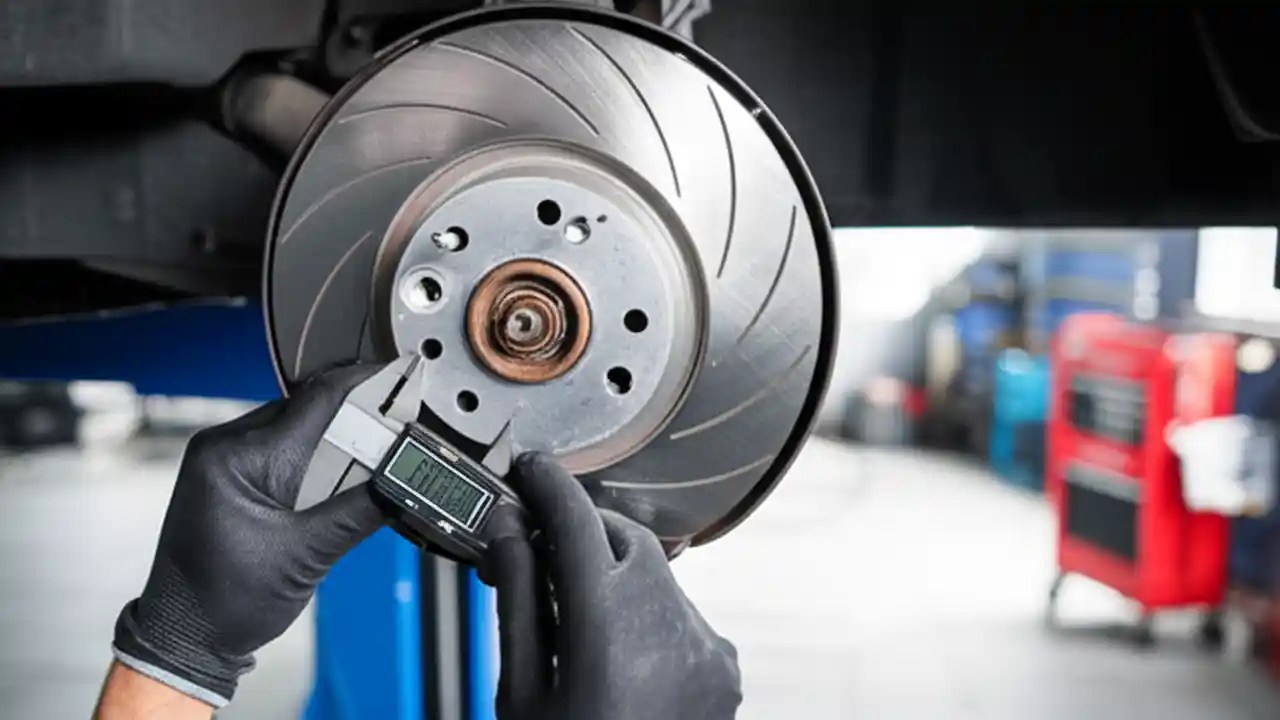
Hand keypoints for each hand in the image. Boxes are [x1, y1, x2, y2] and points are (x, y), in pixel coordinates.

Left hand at [110, 366, 386, 706]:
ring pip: (297, 428)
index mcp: (236, 456)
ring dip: (335, 441)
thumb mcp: (307, 555)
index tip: (401, 378)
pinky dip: (314, 459)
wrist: (185, 637)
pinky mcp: (229, 475)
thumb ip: (360, 510)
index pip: (315, 402)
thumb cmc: (227, 603)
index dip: (363, 387)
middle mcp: (224, 446)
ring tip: (373, 457)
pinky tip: (337, 478)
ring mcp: (223, 459)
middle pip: (308, 411)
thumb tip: (405, 481)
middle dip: (355, 419)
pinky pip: (282, 449)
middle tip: (399, 429)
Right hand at [482, 454, 741, 719]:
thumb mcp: (520, 692)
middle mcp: (667, 626)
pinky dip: (650, 621)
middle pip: (623, 539)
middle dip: (583, 539)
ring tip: (579, 628)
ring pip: (655, 576)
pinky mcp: (724, 668)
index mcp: (606, 627)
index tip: (532, 471)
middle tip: (541, 559)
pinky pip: (682, 616)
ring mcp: (703, 648)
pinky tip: (622, 657)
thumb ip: (517, 602)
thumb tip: (509, 531)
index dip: (550, 486)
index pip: (576, 521)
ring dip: (617, 583)